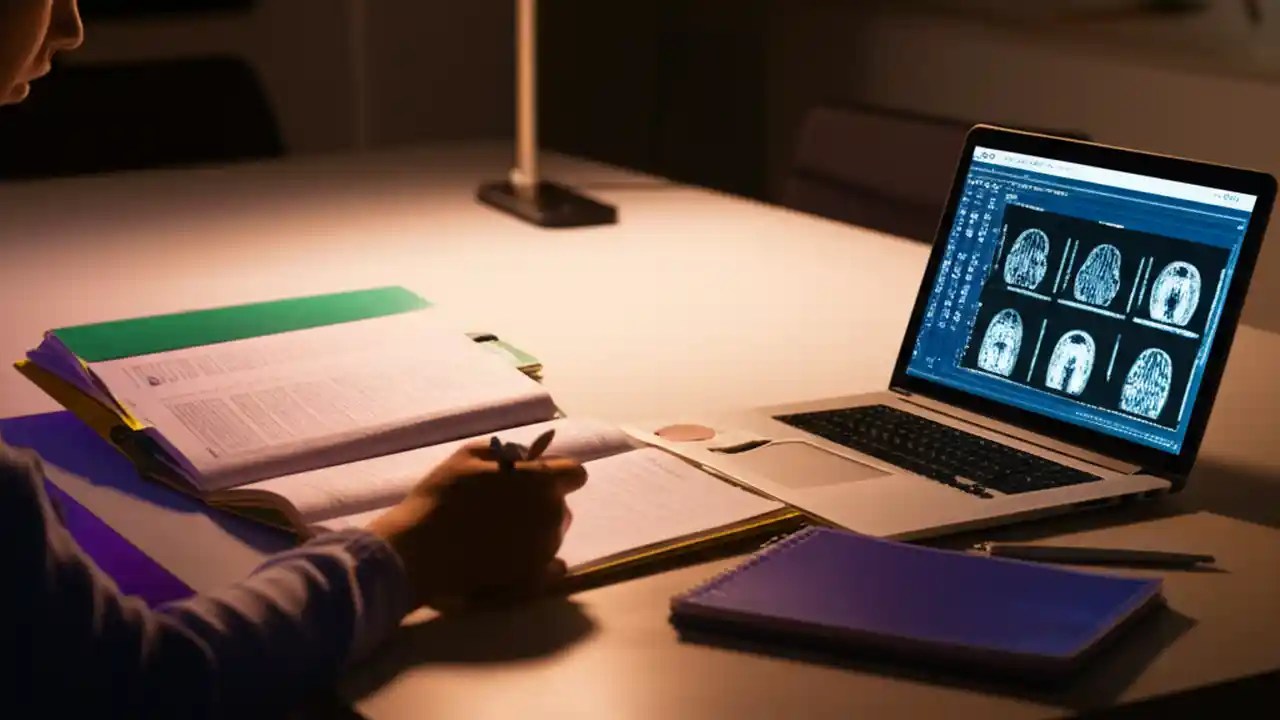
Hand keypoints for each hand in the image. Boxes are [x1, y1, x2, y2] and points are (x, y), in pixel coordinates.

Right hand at [368, 443, 586, 610]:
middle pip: (561, 505)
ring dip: (536, 529)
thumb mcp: (469, 456)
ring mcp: (545, 549)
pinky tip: (515, 556)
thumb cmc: (441, 498)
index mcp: (540, 481)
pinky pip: (552, 565)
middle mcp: (551, 515)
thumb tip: (529, 457)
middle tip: (506, 507)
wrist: (418, 552)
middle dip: (542, 502)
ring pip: (553, 533)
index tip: (534, 479)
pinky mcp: (534, 578)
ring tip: (499, 533)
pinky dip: (540, 560)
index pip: (574, 473)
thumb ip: (509, 453)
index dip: (556, 473)